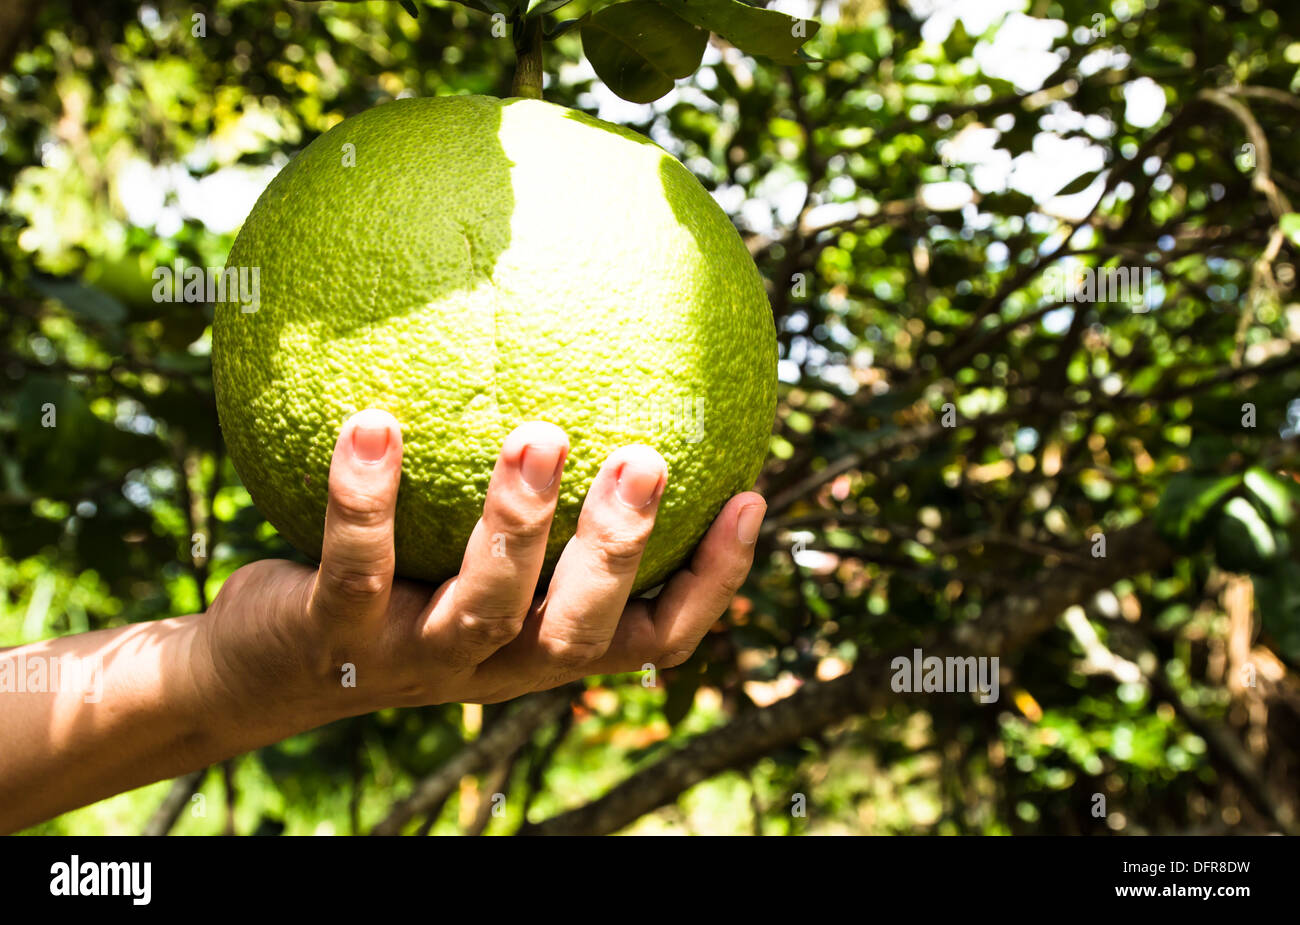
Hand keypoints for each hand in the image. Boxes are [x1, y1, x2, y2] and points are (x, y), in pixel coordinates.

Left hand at [195, 410, 765, 736]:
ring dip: (517, 524)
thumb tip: (572, 363)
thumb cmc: (388, 580)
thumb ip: (520, 487)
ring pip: (484, 607)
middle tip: (646, 459)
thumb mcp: (461, 540)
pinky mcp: (333, 643)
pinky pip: (356, 568)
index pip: (652, 637)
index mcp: (540, 642)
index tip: (748, 494)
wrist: (264, 661)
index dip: (712, 583)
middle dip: (620, 550)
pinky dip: (365, 498)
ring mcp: (414, 660)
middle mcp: (493, 664)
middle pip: (581, 632)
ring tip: (537, 435)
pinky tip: (373, 421)